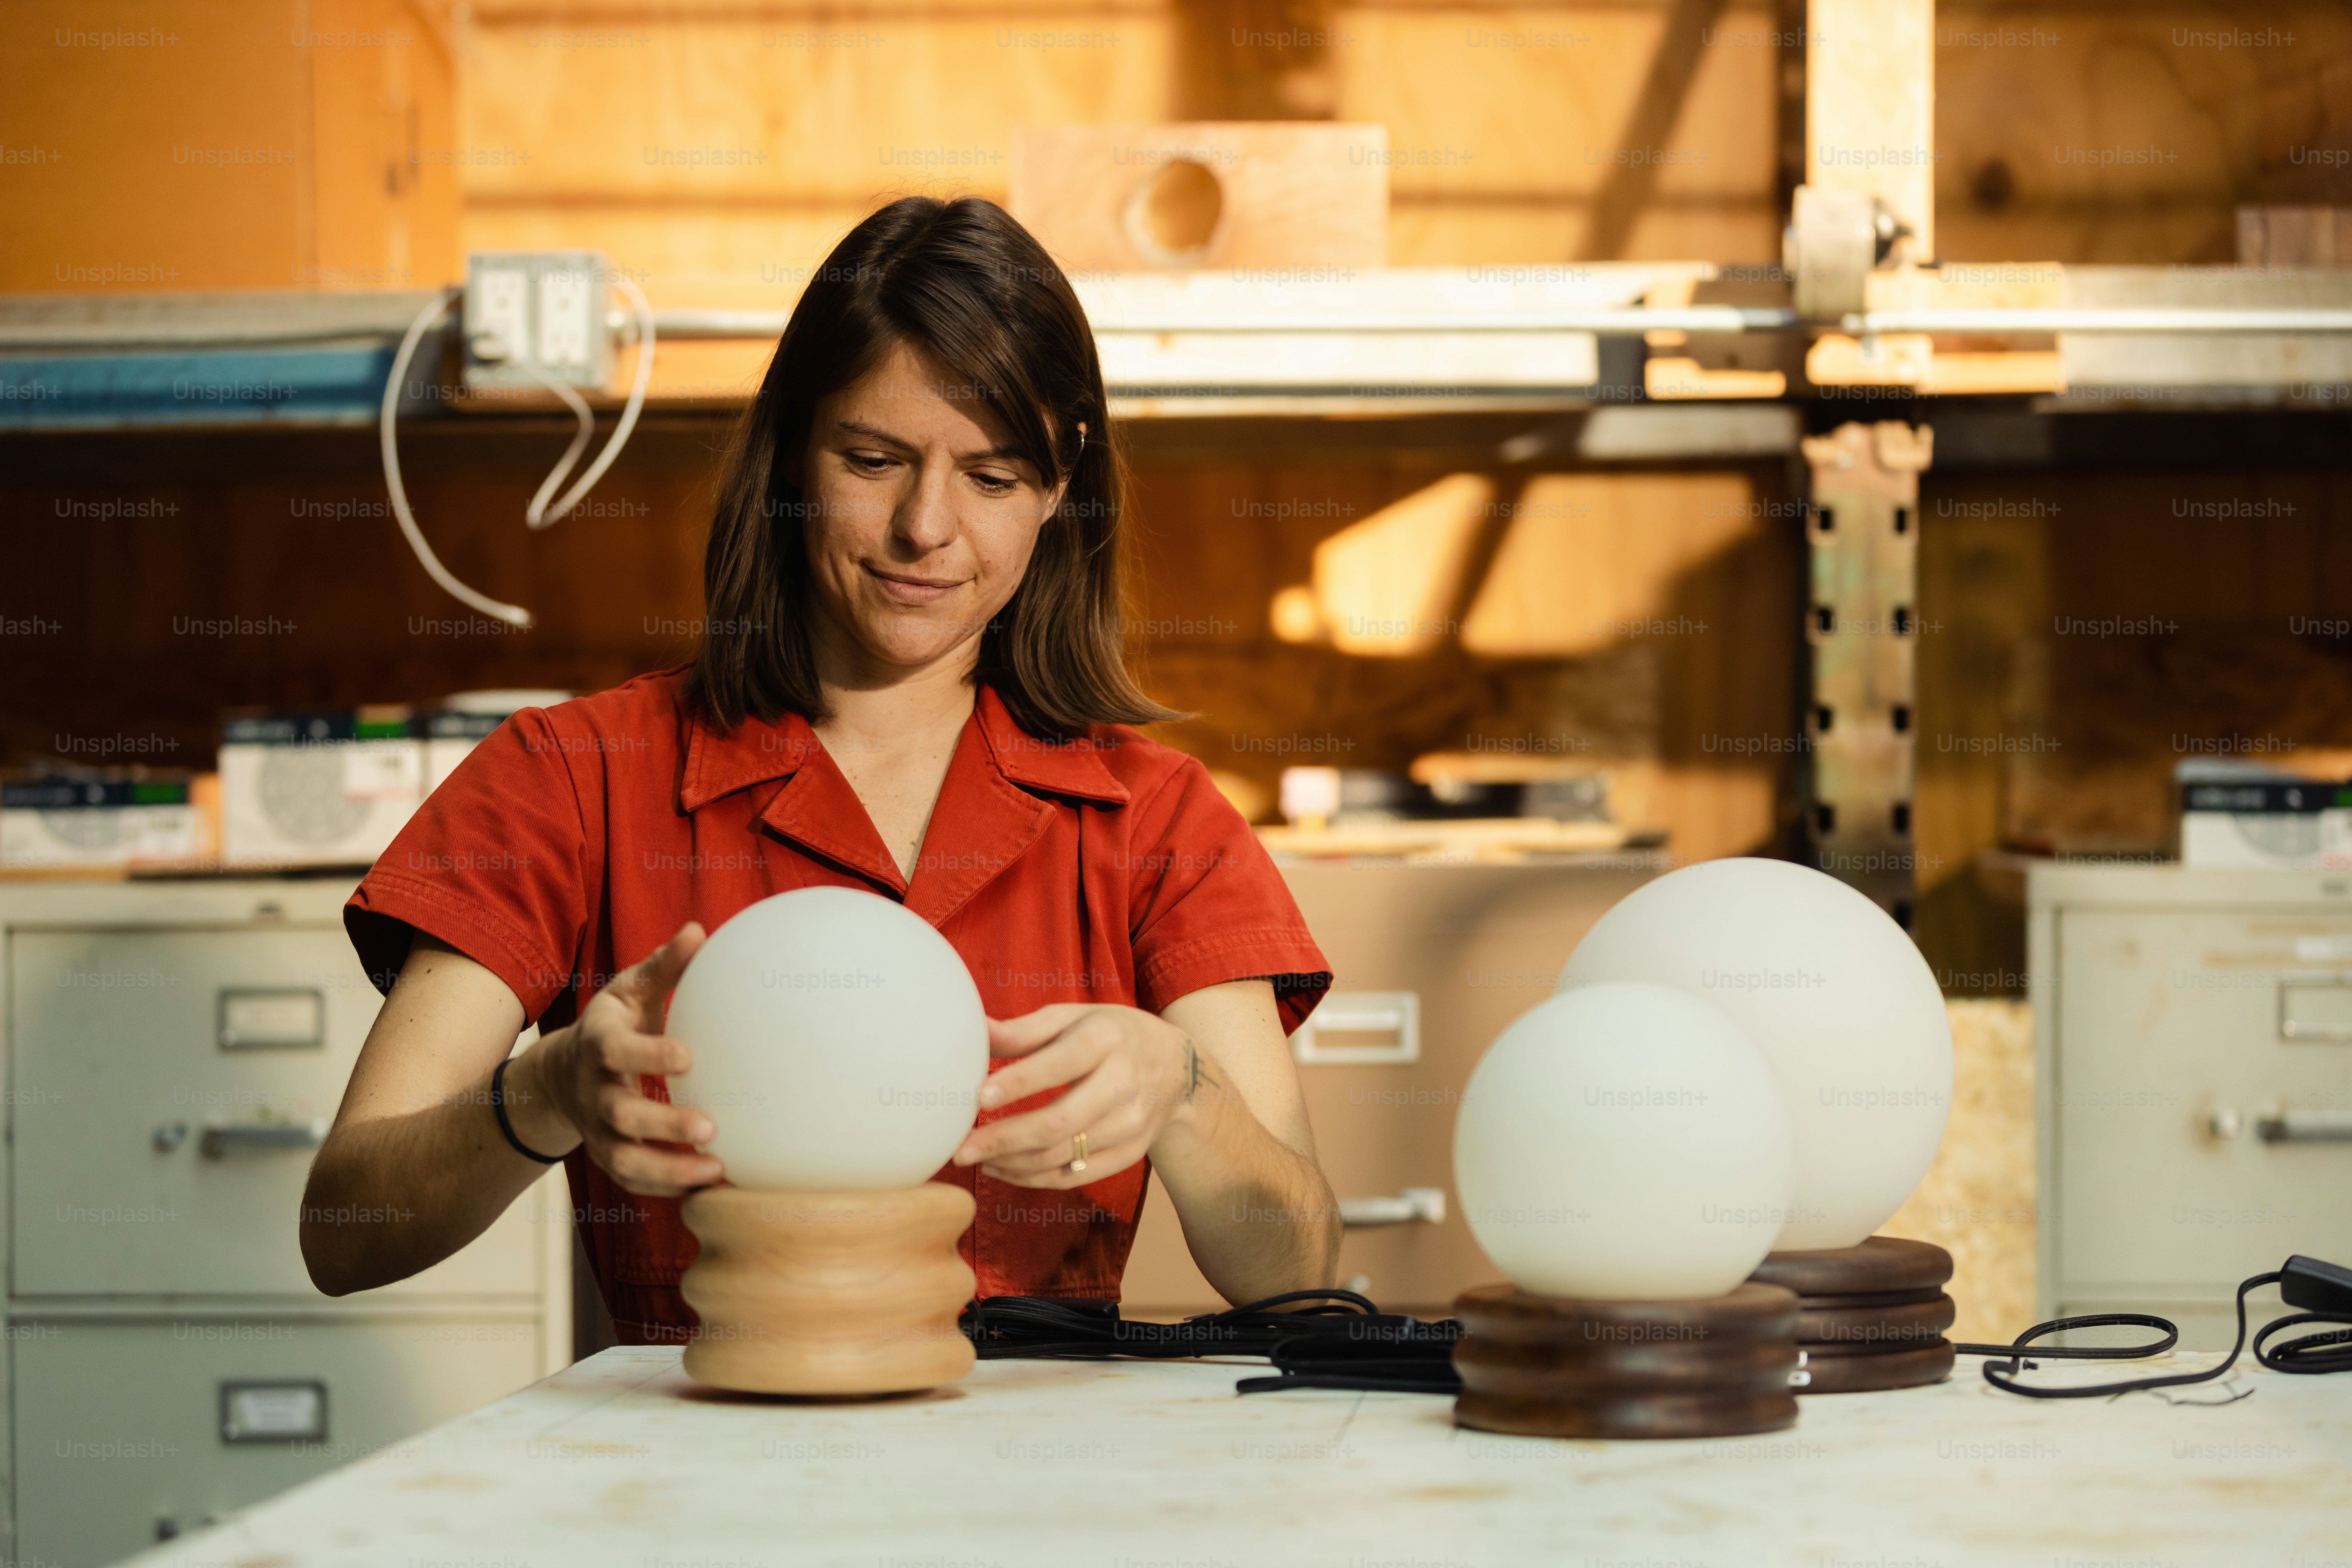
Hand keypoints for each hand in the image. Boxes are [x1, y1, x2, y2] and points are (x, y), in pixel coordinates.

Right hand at [519, 923, 722, 1195]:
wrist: (565, 1072)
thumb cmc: (614, 1024)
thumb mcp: (631, 990)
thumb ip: (664, 966)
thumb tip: (698, 931)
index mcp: (598, 1043)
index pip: (614, 1051)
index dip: (647, 1055)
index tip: (688, 1057)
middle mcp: (594, 1091)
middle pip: (620, 1114)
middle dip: (662, 1124)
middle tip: (710, 1126)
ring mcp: (598, 1130)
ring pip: (625, 1159)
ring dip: (668, 1169)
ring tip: (715, 1168)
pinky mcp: (608, 1156)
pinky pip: (632, 1180)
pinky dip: (665, 1188)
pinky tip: (707, 1184)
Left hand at [950, 1004, 1219, 1187]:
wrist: (1176, 1066)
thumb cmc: (1110, 1034)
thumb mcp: (1073, 1018)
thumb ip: (1024, 1029)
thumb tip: (974, 1030)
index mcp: (1107, 1038)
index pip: (1061, 1064)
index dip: (1020, 1082)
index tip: (979, 1097)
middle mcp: (1125, 1082)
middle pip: (1061, 1122)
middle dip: (1005, 1139)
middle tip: (961, 1149)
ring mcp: (1131, 1123)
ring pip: (1064, 1156)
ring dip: (1012, 1163)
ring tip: (974, 1158)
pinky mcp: (1130, 1153)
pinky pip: (1076, 1176)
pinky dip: (1034, 1179)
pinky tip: (1002, 1169)